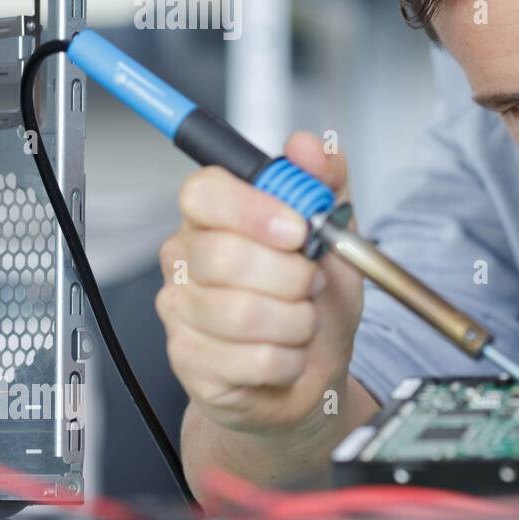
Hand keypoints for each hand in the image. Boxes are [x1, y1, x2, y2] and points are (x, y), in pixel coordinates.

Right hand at [155, 132, 363, 435]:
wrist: (313, 373)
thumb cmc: (315, 301)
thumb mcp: (336, 237)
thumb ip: (326, 185)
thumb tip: (310, 146)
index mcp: (214, 217)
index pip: (203, 192)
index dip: (253, 209)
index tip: (297, 229)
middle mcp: (186, 259)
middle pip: (225, 256)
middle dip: (292, 276)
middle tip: (310, 284)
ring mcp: (182, 311)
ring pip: (243, 312)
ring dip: (297, 321)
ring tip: (303, 320)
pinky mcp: (190, 361)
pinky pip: (253, 358)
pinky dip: (290, 358)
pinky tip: (289, 353)